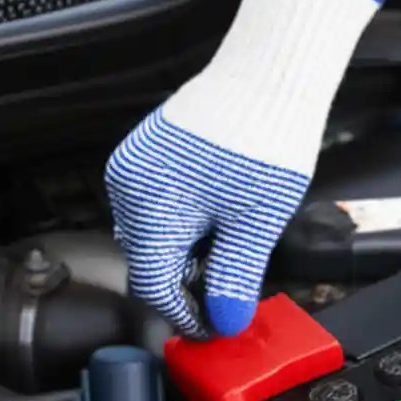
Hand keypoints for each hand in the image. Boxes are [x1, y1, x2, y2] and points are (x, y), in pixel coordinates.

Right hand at [106, 0, 382, 336]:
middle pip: (151, 259)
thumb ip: (233, 279)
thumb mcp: (255, 225)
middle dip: (189, 282)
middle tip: (232, 292)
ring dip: (190, 250)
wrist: (271, 73)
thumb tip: (223, 322)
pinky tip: (224, 215)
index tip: (215, 327)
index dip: (186, 315)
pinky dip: (187, 220)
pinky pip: (159, 201)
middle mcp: (128, 185)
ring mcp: (136, 163)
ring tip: (235, 246)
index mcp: (147, 209)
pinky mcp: (152, 148)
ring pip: (155, 231)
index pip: (153, 286)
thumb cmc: (264, 138)